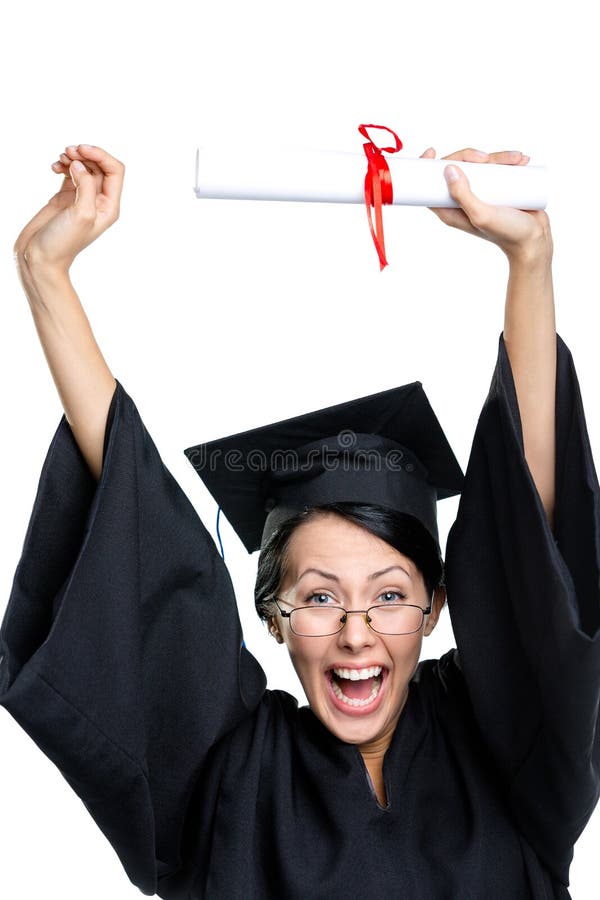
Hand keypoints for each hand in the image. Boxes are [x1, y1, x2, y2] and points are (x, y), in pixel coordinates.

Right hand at [14, 144, 124, 276]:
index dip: (100, 155)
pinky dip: (63, 165)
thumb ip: (85, 185)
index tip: (81, 150)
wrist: (40, 257)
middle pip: (99, 166)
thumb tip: (80, 164)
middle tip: (67, 152)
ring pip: (84, 167)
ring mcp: (81, 198)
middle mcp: (98, 201)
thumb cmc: (63, 243)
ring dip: (73, 158)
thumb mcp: (81, 213)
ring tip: (60, 159)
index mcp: (109, 206)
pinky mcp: (65, 197)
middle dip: (85, 154)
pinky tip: (54, 167)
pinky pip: (69, 172)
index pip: (115, 171)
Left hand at [420, 147, 552, 264]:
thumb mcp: (481, 215)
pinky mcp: (497, 189)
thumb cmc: (507, 233)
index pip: (431, 187)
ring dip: (498, 157)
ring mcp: (481, 193)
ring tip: (517, 160)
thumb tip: (448, 169)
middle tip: (487, 159)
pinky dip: (509, 161)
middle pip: (456, 168)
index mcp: (451, 210)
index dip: (427, 168)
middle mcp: (463, 200)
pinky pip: (498, 168)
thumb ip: (463, 195)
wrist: (534, 241)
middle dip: (470, 156)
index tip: (431, 152)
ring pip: (479, 165)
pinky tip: (521, 160)